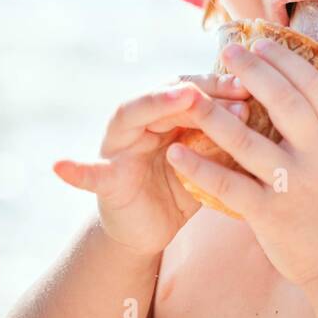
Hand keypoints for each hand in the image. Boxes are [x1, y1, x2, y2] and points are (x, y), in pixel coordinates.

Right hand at [53, 74, 251, 256]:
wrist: (149, 230)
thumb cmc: (181, 186)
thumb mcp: (207, 161)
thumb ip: (222, 138)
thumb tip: (257, 110)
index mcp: (166, 116)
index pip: (192, 90)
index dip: (219, 87)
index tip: (248, 88)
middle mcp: (139, 123)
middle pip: (165, 94)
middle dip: (198, 90)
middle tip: (229, 91)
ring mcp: (118, 148)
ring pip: (132, 115)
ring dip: (157, 103)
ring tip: (182, 96)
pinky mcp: (106, 180)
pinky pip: (90, 174)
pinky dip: (75, 171)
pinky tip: (60, 166)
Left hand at [165, 39, 317, 284]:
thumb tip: (295, 70)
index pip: (316, 85)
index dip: (287, 60)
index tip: (261, 42)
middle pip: (285, 102)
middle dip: (253, 72)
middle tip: (227, 51)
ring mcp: (296, 184)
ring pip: (249, 141)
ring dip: (215, 114)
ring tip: (190, 94)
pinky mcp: (271, 213)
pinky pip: (229, 185)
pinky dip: (199, 166)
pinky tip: (175, 151)